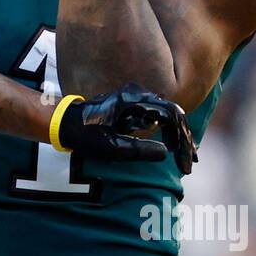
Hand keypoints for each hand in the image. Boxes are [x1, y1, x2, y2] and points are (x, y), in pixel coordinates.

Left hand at [51, 84, 198, 174]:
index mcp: (133, 100)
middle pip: (173, 113)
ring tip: (184, 158)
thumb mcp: (111, 148)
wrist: (65, 123)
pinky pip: (158, 115)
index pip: (171, 115)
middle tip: (189, 162)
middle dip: (184, 138)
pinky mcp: (134, 105)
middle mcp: (137, 94)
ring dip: (178, 135)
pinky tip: (173, 147)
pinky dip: (167, 131)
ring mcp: (136, 98)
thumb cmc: (85, 134)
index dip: (183, 138)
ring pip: (167, 114)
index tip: (186, 160)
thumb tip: (165, 153)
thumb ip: (139, 150)